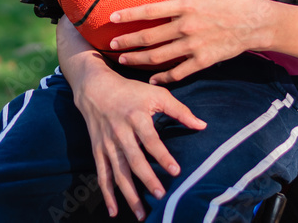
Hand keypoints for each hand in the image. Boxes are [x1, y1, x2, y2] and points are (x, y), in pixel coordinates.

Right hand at [73, 66, 206, 219]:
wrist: (95, 88)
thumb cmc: (131, 92)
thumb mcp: (156, 94)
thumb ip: (179, 110)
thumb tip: (202, 125)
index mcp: (136, 118)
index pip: (151, 140)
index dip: (163, 156)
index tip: (176, 171)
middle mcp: (120, 132)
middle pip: (134, 159)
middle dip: (147, 179)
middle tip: (161, 195)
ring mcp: (108, 144)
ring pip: (118, 172)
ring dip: (129, 194)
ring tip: (142, 214)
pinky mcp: (98, 151)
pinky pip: (102, 175)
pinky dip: (107, 194)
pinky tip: (114, 211)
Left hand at [109, 0, 273, 83]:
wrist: (259, 24)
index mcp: (186, 5)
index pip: (150, 11)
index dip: (129, 15)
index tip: (112, 18)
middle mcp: (186, 28)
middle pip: (149, 37)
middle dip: (127, 42)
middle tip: (110, 44)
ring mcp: (194, 47)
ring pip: (159, 56)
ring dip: (139, 59)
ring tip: (123, 59)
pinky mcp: (203, 61)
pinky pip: (179, 72)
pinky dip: (164, 77)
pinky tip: (152, 79)